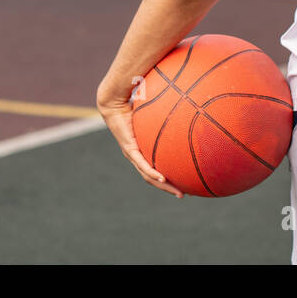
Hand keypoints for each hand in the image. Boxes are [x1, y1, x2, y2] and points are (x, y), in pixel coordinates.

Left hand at [96, 81, 183, 197]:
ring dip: (163, 186)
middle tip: (183, 194)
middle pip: (152, 178)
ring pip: (148, 176)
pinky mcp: (130, 148)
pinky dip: (152, 173)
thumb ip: (165, 114)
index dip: (166, 178)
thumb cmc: (133, 105)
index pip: (153, 168)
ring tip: (177, 193)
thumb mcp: (153, 114)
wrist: (113, 102)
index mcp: (140, 150)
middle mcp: (135, 155)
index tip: (181, 182)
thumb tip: (183, 109)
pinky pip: (142, 164)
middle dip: (168, 188)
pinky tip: (163, 179)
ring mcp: (132, 153)